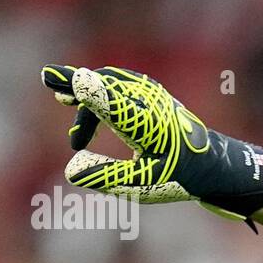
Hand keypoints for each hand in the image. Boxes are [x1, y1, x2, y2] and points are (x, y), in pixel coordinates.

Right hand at [40, 64, 262, 228]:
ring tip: (61, 99)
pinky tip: (78, 101)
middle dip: (77, 85)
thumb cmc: (179, 178)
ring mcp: (152, 95)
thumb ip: (108, 177)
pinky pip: (117, 84)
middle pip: (105, 85)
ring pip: (110, 82)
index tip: (57, 77)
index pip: (110, 101)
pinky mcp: (150, 95)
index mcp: (147, 125)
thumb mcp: (145, 185)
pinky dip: (97, 91)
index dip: (83, 88)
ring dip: (87, 92)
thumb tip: (72, 170)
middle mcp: (149, 103)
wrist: (212, 164)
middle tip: (49, 83)